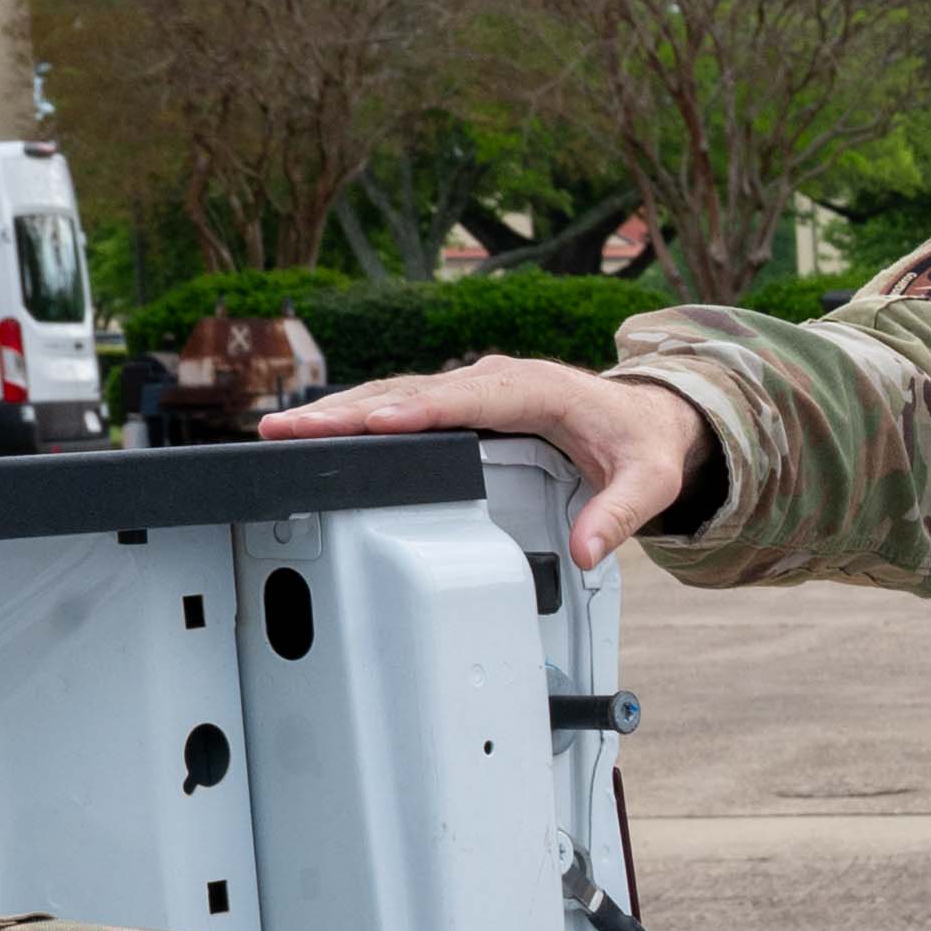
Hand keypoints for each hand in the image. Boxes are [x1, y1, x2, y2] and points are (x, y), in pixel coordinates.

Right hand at [260, 355, 710, 571]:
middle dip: (351, 411)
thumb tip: (588, 551)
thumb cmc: (643, 445)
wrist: (648, 417)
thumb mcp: (648, 481)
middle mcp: (497, 379)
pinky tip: (314, 434)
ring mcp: (473, 388)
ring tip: (282, 431)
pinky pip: (402, 405)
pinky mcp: (459, 402)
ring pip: (397, 395)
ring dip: (340, 413)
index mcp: (537, 388)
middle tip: (292, 429)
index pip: (470, 398)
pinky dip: (357, 417)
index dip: (421, 410)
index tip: (376, 422)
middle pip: (413, 393)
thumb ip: (620, 514)